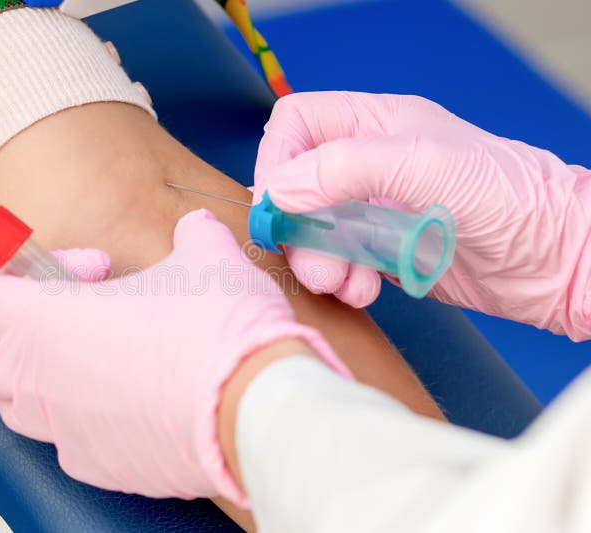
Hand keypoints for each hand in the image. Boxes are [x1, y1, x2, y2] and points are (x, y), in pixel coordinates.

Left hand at [0, 209, 348, 504]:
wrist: (256, 407)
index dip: (31, 271)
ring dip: (44, 376)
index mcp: (44, 324)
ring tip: (99, 355)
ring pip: (18, 408)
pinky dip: (85, 419)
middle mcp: (40, 384)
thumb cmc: (217, 326)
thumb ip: (190, 235)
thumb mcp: (206, 257)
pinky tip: (135, 400)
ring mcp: (66, 433)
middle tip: (58, 314)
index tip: (95, 268)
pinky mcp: (101, 468)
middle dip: (2, 333)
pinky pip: (70, 443)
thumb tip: (195, 228)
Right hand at [256, 91, 589, 339]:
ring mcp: (375, 210)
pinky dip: (341, 281)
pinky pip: (339, 264)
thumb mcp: (421, 164)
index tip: (277, 204)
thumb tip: (278, 191)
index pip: (298, 125)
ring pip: (313, 230)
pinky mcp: (383, 253)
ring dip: (316, 260)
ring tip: (339, 282)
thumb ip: (343, 167)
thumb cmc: (506, 195)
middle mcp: (369, 164)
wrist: (554, 260)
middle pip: (297, 184)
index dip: (277, 159)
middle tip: (309, 259)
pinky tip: (363, 290)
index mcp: (375, 124)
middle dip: (296, 224)